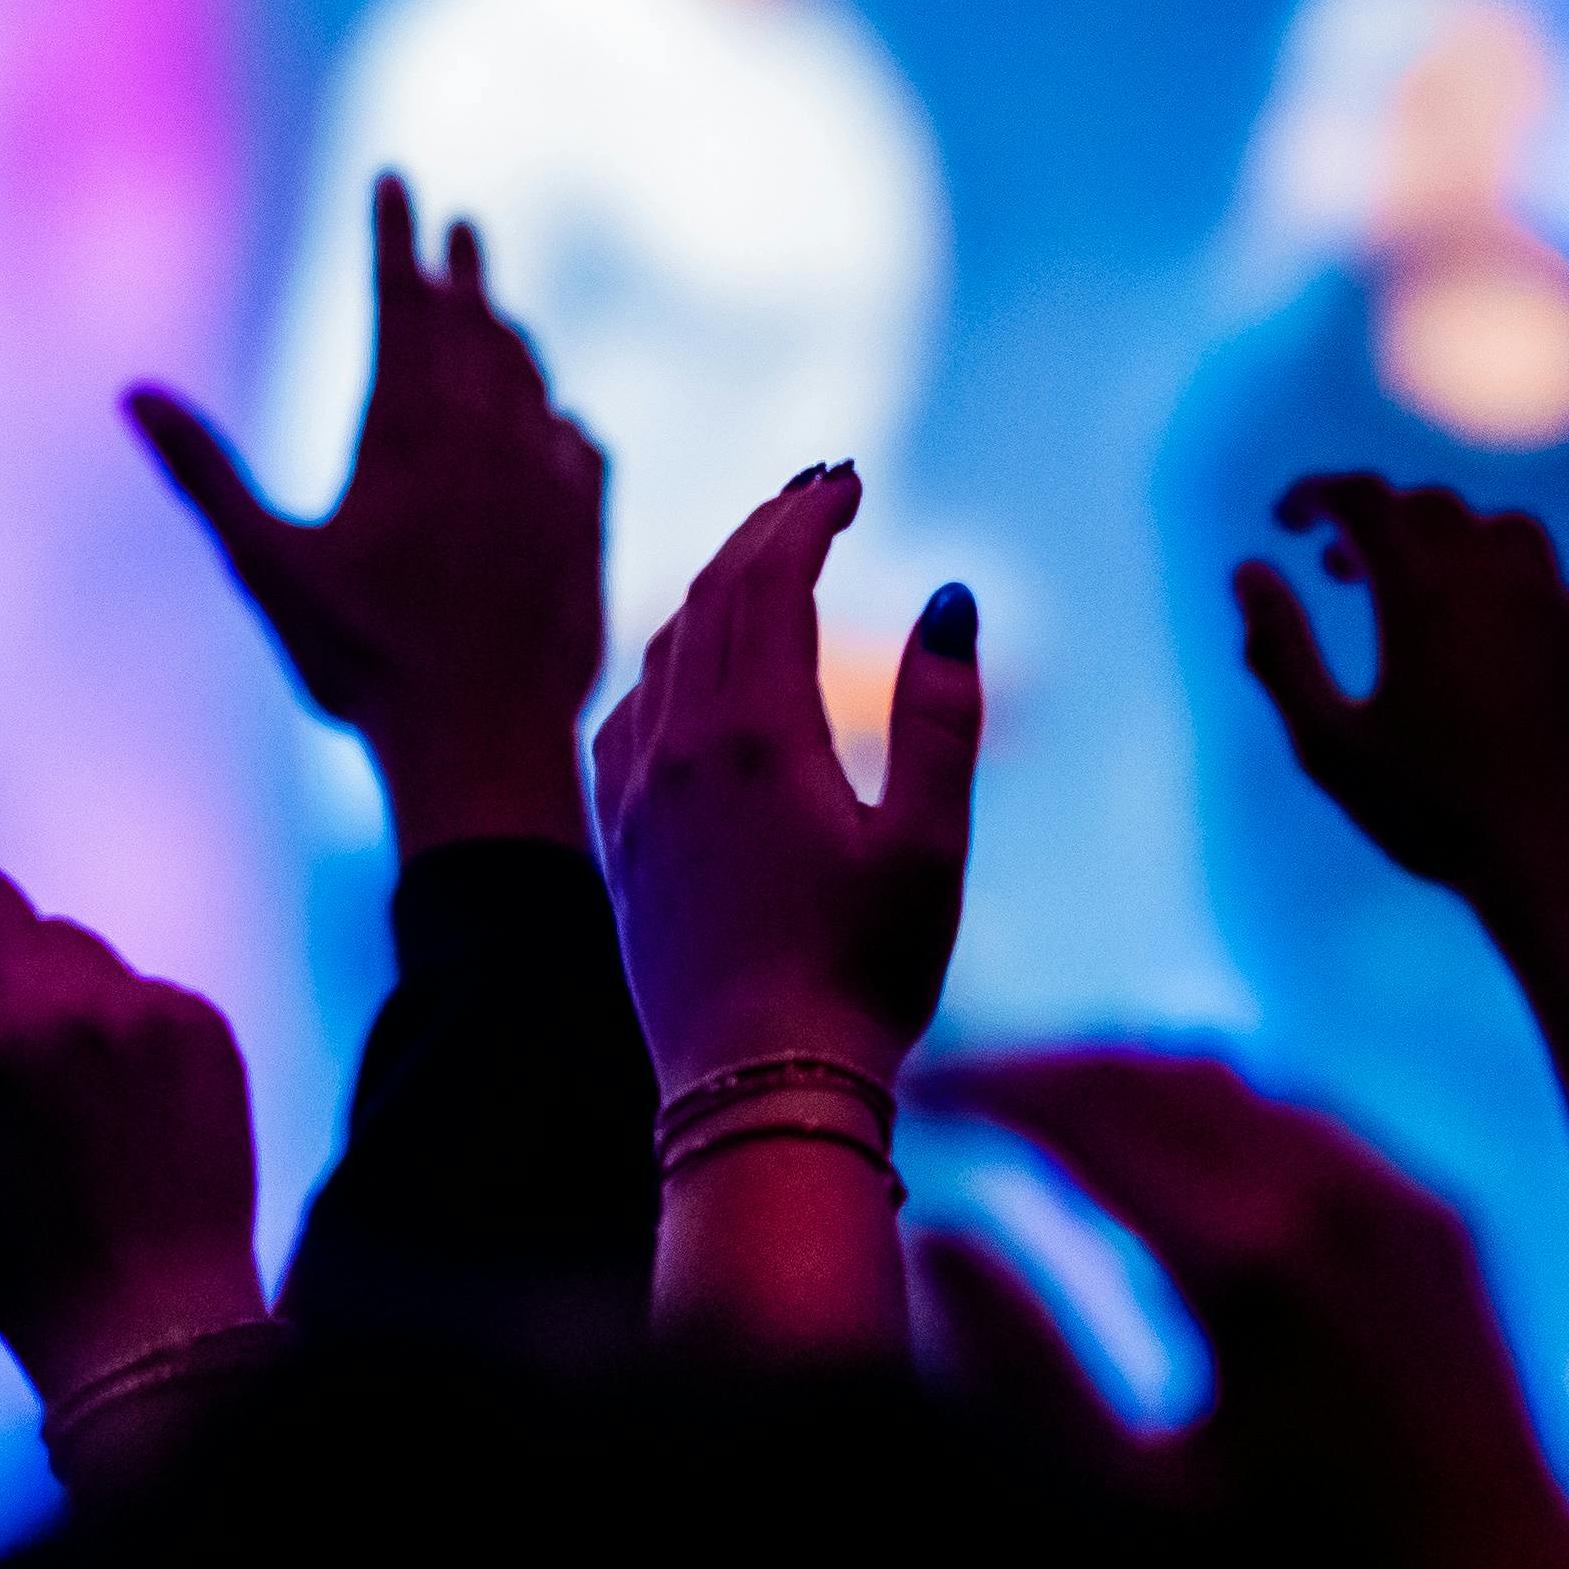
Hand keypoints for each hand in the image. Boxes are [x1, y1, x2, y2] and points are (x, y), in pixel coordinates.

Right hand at [0, 808, 263, 1398]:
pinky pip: (138, 988)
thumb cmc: (4, 1251)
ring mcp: (145, 1010)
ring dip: (43, 991)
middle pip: (1, 907)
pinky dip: (111, 1025)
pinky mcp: (203, 1026)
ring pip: (71, 949)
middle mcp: (67, 1003)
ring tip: (50, 1104)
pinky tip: (111, 1112)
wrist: (149, 1318)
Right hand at [130, 173, 606, 851]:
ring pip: (531, 379)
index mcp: (408, 427)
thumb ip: (203, 470)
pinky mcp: (586, 526)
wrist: (485, 739)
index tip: (395, 177)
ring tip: (498, 312)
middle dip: (461, 268)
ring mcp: (546, 477)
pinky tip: (559, 420)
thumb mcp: (264, 561)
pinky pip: (578, 446)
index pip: (401, 299)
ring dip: (511, 337)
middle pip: (477, 325)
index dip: (393, 234)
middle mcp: (488, 434)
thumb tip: (133, 393)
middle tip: (457, 224)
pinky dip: (558, 418)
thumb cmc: (361, 659)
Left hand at [591, 465, 978, 1084]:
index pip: (770, 577)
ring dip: (716, 586)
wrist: (756, 1091)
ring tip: (769, 559)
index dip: (809, 514)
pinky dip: (668, 658)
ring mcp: (634, 793)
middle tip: (819, 490)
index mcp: (756, 734)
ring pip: (662, 647)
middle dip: (765, 529)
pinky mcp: (618, 839)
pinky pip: (628, 710)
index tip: (850, 477)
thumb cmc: (863, 976)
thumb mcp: (930, 847)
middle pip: (710, 594)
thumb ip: (942, 717)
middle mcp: (677, 746)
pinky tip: (692, 669)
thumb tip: (950, 597)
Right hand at [926, 1051, 1568, 1568]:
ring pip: (1227, 1077)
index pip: (1075, 1111)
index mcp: (1235, 1260)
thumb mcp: (1131, 1496)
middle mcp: (1320, 1197)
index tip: (916, 1088)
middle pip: (1143, 1069)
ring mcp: (1390, 1192)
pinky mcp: (1435, 1209)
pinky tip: (1168, 1153)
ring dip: (1124, 1076)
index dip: (981, 1085)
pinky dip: (1215, 1111)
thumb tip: (938, 1237)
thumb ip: (1019, 1367)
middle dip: (1040, 1064)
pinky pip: (1303, 1117)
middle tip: (961, 1084)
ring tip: (1044, 1109)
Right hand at [1235, 476, 1568, 929]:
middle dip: (1379, 521)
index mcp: (1424, 592)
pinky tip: (1521, 631)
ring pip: (1509, 533)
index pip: (1363, 498)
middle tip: (1341, 569)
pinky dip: (1537, 592)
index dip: (1317, 495)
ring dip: (1457, 545)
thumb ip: (1280, 651)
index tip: (1289, 521)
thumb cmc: (1434, 813)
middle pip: (1433, 508)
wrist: (1562, 867)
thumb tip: (1248, 573)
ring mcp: (1564, 609)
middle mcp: (1500, 580)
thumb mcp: (1328, 743)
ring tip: (1429, 593)